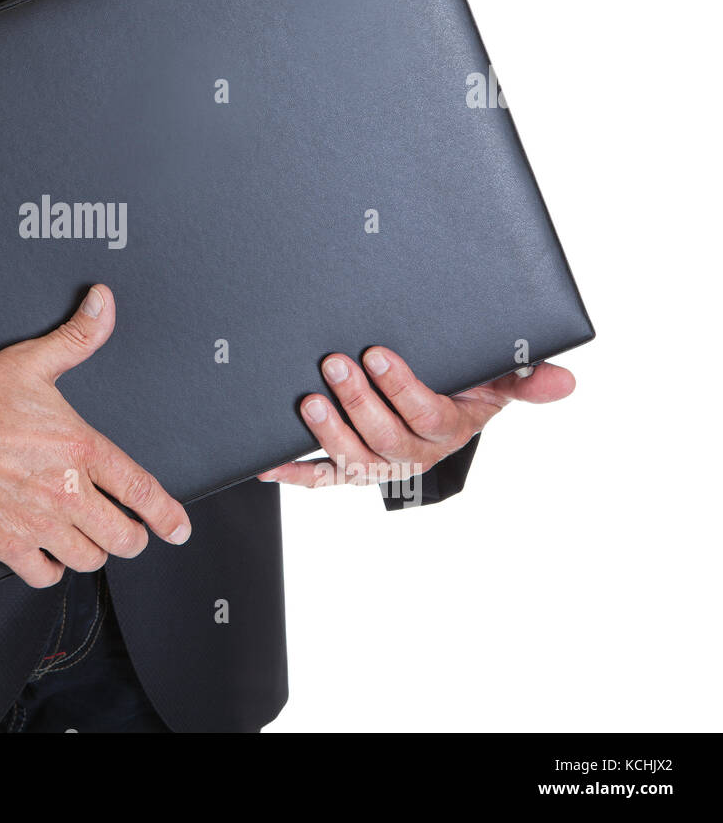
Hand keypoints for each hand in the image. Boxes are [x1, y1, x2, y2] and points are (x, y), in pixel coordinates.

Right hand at [0, 285, 191, 587]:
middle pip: (123, 538)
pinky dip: (51, 569)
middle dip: (130, 536)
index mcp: (79, 449)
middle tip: (125, 529)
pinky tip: (49, 552)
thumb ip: (77, 337)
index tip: (178, 528)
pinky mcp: (6, 543)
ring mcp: (36, 522)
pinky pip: (45, 575)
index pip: (141, 490)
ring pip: (89, 559)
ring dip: (92, 550)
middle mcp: (65, 491)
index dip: (167, 515)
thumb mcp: (31, 361)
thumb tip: (103, 304)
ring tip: (85, 536)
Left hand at [258, 348, 575, 487]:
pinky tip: (266, 463)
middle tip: (333, 364)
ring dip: (326, 432)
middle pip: (383, 438)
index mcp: (448, 430)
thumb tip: (565, 380)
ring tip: (307, 400)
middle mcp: (411, 455)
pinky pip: (318, 478)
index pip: (426, 414)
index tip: (376, 353)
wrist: (440, 413)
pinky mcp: (345, 470)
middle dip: (356, 402)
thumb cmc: (465, 388)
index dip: (400, 387)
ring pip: (352, 460)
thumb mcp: (497, 380)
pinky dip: (292, 472)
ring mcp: (376, 464)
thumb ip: (526, 378)